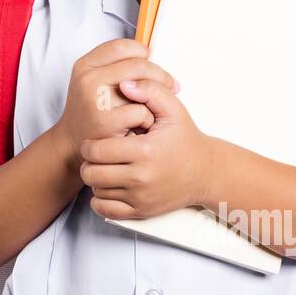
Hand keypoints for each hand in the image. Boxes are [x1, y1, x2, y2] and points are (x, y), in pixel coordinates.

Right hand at [53, 39, 177, 161]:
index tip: (152, 63)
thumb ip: (116, 66)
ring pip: (144, 87)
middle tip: (171, 86)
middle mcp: (88, 79)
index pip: (122, 46)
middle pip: (138, 65)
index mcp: (85, 65)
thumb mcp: (93, 81)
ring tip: (151, 107)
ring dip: (155, 98)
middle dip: (161, 76)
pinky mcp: (107, 122)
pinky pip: (141, 111)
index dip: (143, 52)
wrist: (72, 143)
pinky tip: (142, 124)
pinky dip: (147, 118)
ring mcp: (96, 100)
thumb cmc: (90, 110)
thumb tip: (153, 55)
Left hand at [80, 77, 217, 219]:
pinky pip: (105, 210)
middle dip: (89, 162)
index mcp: (144, 151)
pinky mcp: (141, 211)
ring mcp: (140, 197)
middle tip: (98, 154)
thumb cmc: (186, 140)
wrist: (206, 172)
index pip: (97, 150)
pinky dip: (101, 199)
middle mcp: (141, 177)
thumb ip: (149, 90)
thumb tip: (124, 83)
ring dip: (96, 179)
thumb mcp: (173, 109)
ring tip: (106, 167)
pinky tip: (109, 186)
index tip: (97, 140)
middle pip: (91, 173)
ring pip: (96, 190)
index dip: (90, 144)